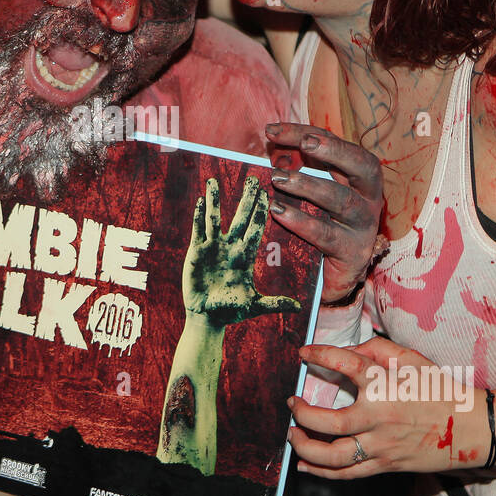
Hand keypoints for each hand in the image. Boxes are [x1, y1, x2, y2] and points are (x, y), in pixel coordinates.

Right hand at [183, 176, 300, 326]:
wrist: (206, 317)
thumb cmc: (230, 311)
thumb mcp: (254, 306)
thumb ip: (275, 303)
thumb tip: (299, 307)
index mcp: (245, 256)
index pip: (255, 229)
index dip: (260, 211)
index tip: (267, 194)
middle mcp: (230, 247)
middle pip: (239, 217)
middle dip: (245, 198)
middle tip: (252, 178)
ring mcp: (213, 247)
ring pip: (214, 218)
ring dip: (215, 200)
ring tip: (214, 181)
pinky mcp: (196, 252)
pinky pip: (198, 229)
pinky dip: (198, 215)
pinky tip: (201, 200)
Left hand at [265, 123, 383, 303]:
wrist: (334, 276)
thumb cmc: (321, 224)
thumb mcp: (311, 194)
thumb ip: (297, 169)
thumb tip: (271, 145)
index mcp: (359, 177)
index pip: (337, 145)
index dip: (306, 133)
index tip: (272, 129)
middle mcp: (368, 198)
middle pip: (361, 165)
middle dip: (333, 150)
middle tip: (305, 143)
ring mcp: (363, 226)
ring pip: (341, 200)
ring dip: (309, 186)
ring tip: (278, 179)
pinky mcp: (352, 253)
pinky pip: (326, 235)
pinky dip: (301, 221)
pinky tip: (278, 212)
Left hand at [287, 336, 484, 476]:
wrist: (471, 428)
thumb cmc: (440, 389)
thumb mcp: (412, 359)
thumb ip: (377, 350)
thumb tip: (348, 352)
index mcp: (384, 385)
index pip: (343, 364)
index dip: (319, 356)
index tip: (303, 354)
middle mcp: (378, 416)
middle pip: (328, 421)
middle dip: (302, 412)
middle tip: (292, 402)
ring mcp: (381, 445)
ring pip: (332, 455)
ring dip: (304, 446)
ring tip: (292, 434)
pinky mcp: (385, 465)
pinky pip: (347, 473)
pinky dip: (321, 471)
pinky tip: (303, 464)